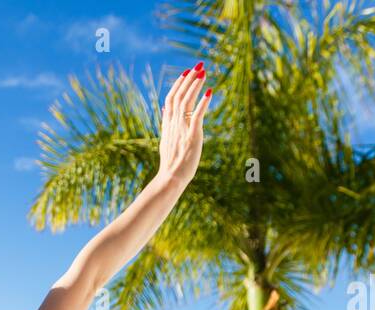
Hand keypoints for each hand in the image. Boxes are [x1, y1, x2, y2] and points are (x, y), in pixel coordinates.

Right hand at [158, 63, 211, 186]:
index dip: (178, 84)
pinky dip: (203, 103)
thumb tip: (165, 110)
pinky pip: (197, 116)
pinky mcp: (192, 136)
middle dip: (189, 79)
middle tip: (198, 65)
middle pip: (179, 96)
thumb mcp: (166, 139)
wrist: (171, 178)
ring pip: (186, 102)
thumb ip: (166, 123)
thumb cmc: (171, 162)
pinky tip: (209, 92)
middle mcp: (174, 124)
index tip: (186, 72)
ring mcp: (182, 129)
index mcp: (168, 124)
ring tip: (203, 72)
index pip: (171, 98)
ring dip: (195, 86)